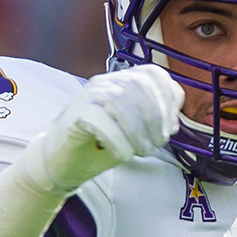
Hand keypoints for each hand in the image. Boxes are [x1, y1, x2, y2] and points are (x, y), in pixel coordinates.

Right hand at [35, 65, 184, 189]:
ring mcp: (88, 96)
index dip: (168, 99)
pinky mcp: (74, 115)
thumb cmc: (100, 146)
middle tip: (156, 145)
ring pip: (119, 99)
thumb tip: (173, 123)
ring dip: (137, 130)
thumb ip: (153, 122)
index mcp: (121, 82)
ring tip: (141, 152)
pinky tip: (122, 155)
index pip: (153, 74)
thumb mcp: (134, 133)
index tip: (171, 129)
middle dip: (155, 117)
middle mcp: (105, 83)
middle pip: (139, 85)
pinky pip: (99, 119)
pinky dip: (117, 140)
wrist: (63, 162)